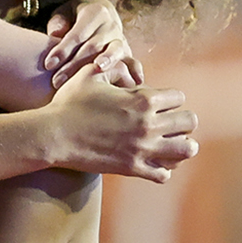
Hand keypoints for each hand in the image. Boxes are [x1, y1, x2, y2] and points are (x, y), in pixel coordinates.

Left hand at [44, 0, 143, 89]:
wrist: (97, 12)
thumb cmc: (73, 16)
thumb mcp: (63, 12)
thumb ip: (59, 22)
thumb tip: (55, 34)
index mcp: (95, 12)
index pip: (77, 34)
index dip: (63, 49)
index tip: (48, 64)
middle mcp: (111, 25)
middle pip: (93, 46)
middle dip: (74, 65)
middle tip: (57, 81)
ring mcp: (120, 38)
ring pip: (114, 51)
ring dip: (106, 63)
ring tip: (98, 71)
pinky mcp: (126, 51)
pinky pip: (132, 61)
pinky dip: (135, 71)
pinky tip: (135, 83)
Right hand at [44, 63, 196, 182]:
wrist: (52, 135)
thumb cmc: (68, 103)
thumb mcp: (91, 74)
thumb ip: (115, 68)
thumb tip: (130, 73)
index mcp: (143, 99)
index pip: (180, 98)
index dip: (170, 100)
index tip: (157, 105)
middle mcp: (148, 123)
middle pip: (190, 121)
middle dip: (181, 121)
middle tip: (167, 124)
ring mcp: (141, 148)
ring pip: (186, 149)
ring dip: (180, 146)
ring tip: (168, 145)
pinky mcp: (131, 168)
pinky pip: (163, 174)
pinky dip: (161, 169)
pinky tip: (151, 162)